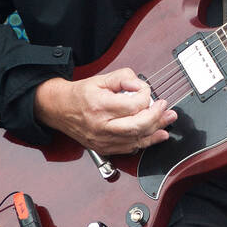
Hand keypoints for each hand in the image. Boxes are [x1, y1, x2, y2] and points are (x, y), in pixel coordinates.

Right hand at [34, 68, 177, 152]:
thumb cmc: (79, 95)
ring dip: (156, 131)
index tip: (147, 91)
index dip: (146, 97)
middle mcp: (101, 126)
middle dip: (156, 117)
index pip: (133, 105)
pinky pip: (129, 149)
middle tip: (165, 108)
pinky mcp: (104, 148)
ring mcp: (102, 140)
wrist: (58, 109)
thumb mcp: (100, 79)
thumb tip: (140, 85)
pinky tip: (156, 135)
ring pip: (136, 140)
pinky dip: (145, 142)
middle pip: (137, 126)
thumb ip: (123, 78)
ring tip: (167, 121)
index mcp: (99, 106)